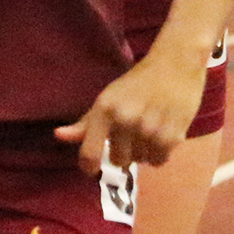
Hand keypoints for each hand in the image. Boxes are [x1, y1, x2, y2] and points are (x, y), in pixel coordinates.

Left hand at [54, 46, 205, 172]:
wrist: (175, 64)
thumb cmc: (137, 83)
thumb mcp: (108, 99)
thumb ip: (85, 122)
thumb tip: (58, 135)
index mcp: (105, 109)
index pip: (89, 153)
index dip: (89, 166)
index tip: (92, 168)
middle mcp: (125, 120)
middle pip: (118, 161)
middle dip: (123, 152)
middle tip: (131, 134)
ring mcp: (148, 129)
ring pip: (140, 161)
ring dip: (144, 151)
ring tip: (149, 129)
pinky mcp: (171, 136)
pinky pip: (159, 161)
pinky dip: (160, 153)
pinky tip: (161, 134)